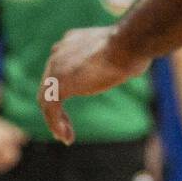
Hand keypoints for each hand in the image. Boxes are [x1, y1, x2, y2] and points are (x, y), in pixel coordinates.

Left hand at [38, 26, 148, 143]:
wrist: (127, 44)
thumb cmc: (135, 47)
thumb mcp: (123, 51)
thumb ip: (116, 59)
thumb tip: (130, 66)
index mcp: (70, 43)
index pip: (60, 67)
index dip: (65, 86)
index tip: (74, 99)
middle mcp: (58, 53)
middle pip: (50, 83)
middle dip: (56, 105)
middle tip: (65, 126)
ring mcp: (55, 68)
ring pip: (47, 98)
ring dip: (55, 119)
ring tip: (65, 137)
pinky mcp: (57, 84)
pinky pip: (50, 108)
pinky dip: (55, 123)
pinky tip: (66, 137)